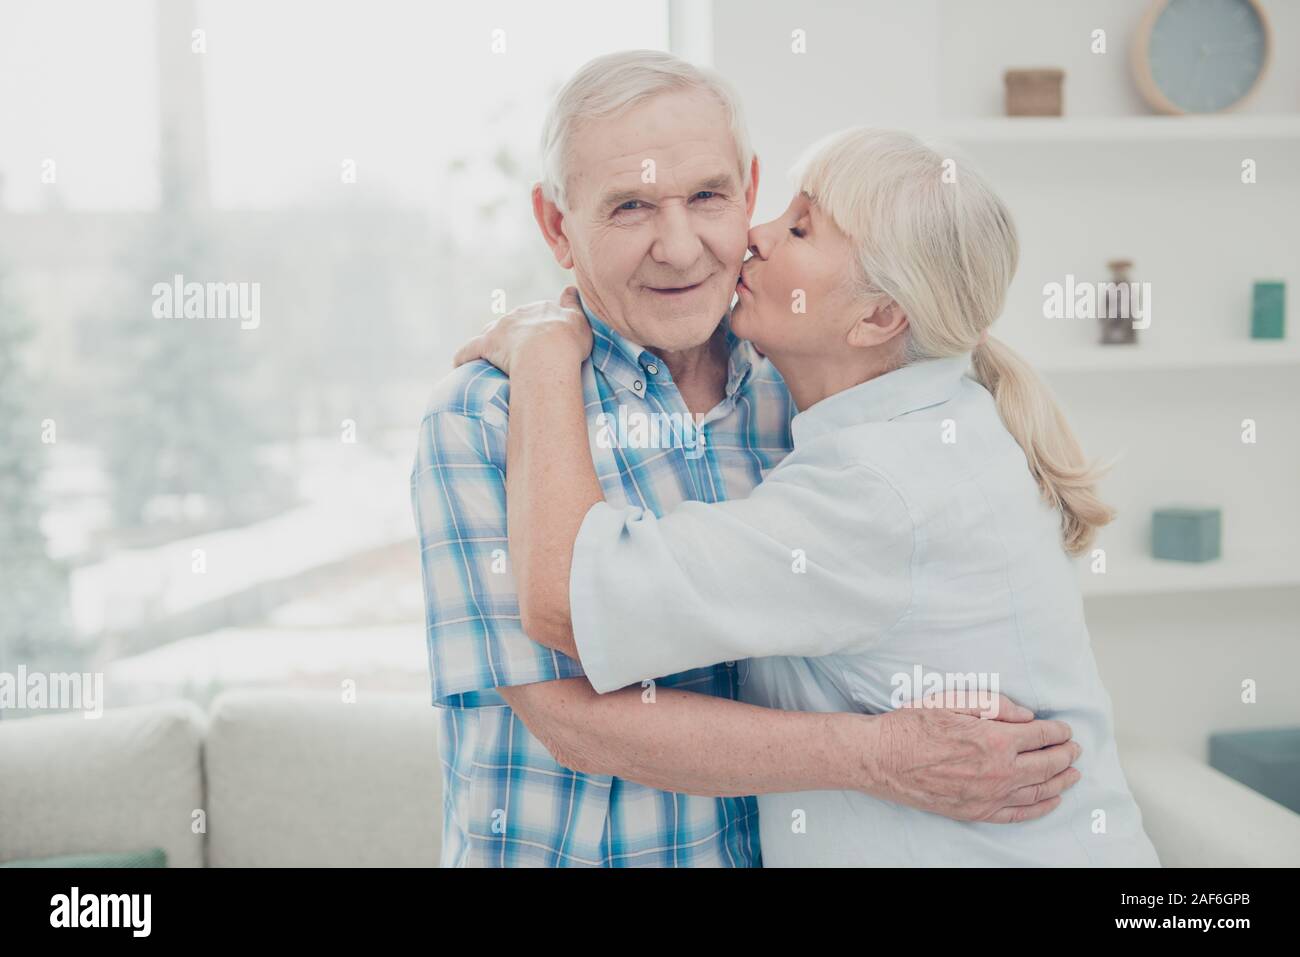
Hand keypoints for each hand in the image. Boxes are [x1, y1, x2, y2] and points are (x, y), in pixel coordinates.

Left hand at [452, 286, 591, 374]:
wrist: (547, 354)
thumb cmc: (567, 341)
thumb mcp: (579, 321)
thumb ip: (573, 305)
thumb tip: (570, 288)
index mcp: (541, 309)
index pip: (538, 314)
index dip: (539, 325)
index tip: (541, 336)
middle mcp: (518, 314)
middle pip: (512, 322)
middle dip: (514, 333)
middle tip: (520, 353)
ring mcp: (501, 328)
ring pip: (490, 331)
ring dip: (490, 341)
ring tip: (492, 357)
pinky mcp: (486, 344)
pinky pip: (469, 350)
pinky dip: (463, 356)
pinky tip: (458, 364)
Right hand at [859, 691, 1081, 823]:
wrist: (882, 758)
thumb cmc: (913, 725)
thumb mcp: (953, 700)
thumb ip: (995, 705)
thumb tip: (1027, 716)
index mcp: (996, 740)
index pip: (1041, 736)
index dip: (1058, 732)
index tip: (1065, 730)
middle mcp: (999, 772)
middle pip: (1047, 765)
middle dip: (1065, 756)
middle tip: (1075, 750)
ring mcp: (989, 796)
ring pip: (1039, 791)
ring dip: (1061, 782)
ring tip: (1073, 774)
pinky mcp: (976, 811)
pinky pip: (1018, 814)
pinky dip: (1040, 808)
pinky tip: (1052, 800)